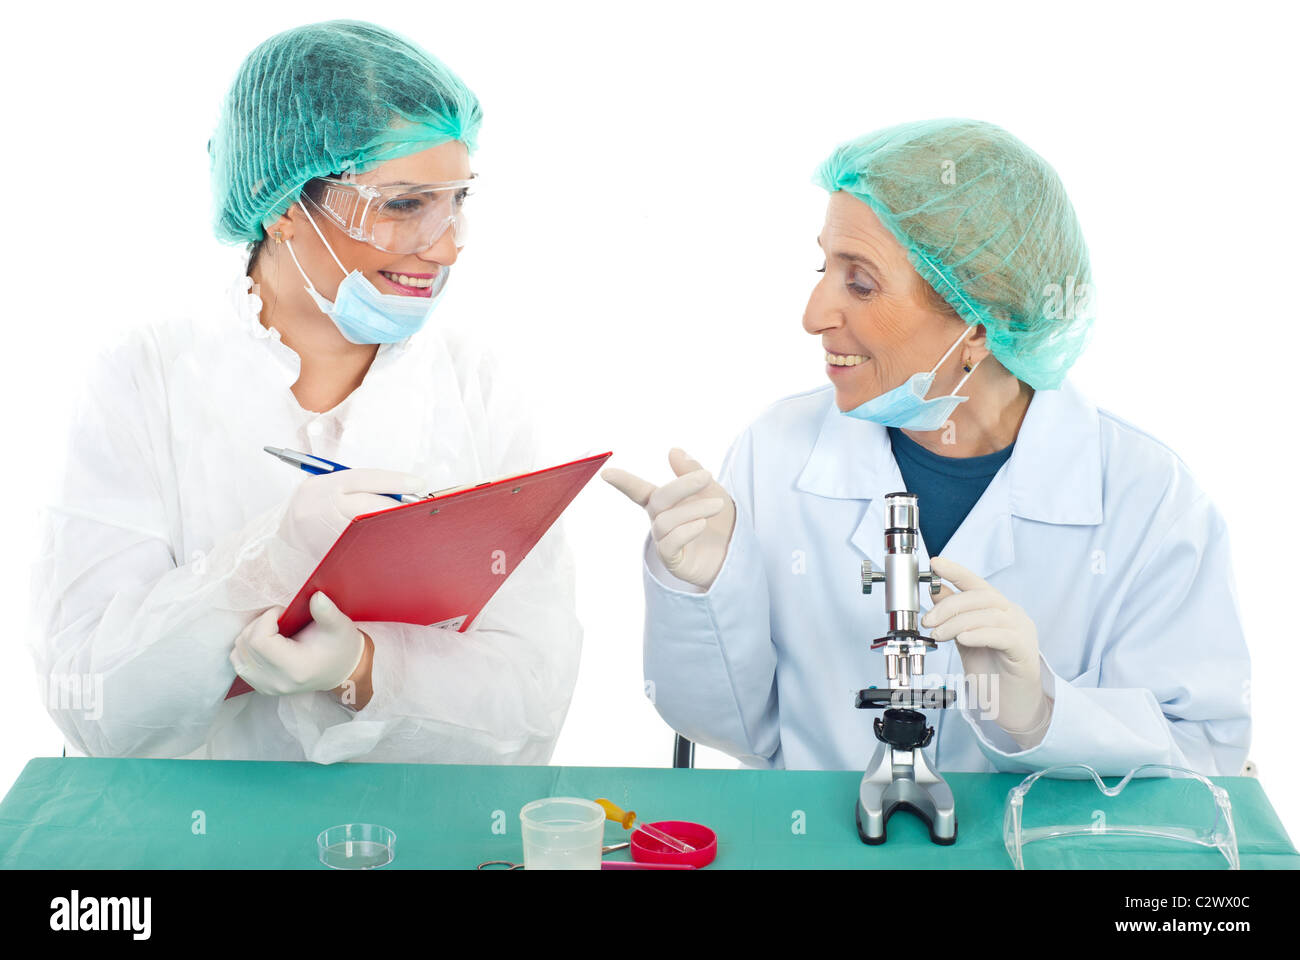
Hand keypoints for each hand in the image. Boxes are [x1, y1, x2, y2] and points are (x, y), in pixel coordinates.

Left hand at [231, 591, 366, 696]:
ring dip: (251, 634)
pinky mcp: (260, 686)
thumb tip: (316, 596)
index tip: (282, 612)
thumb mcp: (340, 626)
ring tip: (273, 630)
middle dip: (259, 623)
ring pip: (238, 651)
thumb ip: (327, 611)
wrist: (342, 671)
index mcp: (295, 669)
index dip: (266, 619)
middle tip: (280, 619)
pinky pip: (238, 661)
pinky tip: (265, 641)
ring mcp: (266, 687)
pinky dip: (247, 647)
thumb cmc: (341, 647)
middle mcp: (276, 682)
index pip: (260, 641)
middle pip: (247, 644)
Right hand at [278, 468, 425, 561]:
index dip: (395, 480)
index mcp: (322, 487)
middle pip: (370, 506)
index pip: (365, 478)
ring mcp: (324, 535)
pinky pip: (363, 549)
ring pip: (369, 529)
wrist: (282, 548)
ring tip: (408, 525)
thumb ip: (357, 486)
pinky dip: (380, 545)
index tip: (419, 483)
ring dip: (391, 527)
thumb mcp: (326, 489)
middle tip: (419, 508)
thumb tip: (401, 490)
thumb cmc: (313, 512)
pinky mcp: (330, 557)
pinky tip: (392, 543)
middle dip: (397, 506)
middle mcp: (320, 508)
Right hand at [602, 448, 735, 588]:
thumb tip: (673, 450)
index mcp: (664, 503)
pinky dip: (686, 531)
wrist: (737, 553)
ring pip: (666, 521)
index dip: (623, 482)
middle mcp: (659, 522)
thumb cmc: (720, 520)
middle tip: (707, 476)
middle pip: (658, 499)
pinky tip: (702, 525)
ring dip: (694, 510)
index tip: (606, 473)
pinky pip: (669, 544)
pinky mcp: (673, 562)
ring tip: (718, 505)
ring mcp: (664, 543)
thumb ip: (691, 472)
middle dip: (682, 485)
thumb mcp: (711, 491)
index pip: (639, 490)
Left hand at [922, 556, 1052, 745]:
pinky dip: (979, 633)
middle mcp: (1012, 615)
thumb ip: (953, 615)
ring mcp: (1022, 631)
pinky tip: (963, 639)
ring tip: (939, 635)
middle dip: (949, 606)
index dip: (956, 571)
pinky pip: (1001, 634)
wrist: (1011, 707)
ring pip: (988, 614)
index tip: (935, 563)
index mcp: (998, 610)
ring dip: (957, 622)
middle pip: (980, 596)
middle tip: (928, 621)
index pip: (976, 584)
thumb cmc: (991, 674)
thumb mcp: (964, 638)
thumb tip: (936, 590)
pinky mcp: (1024, 650)